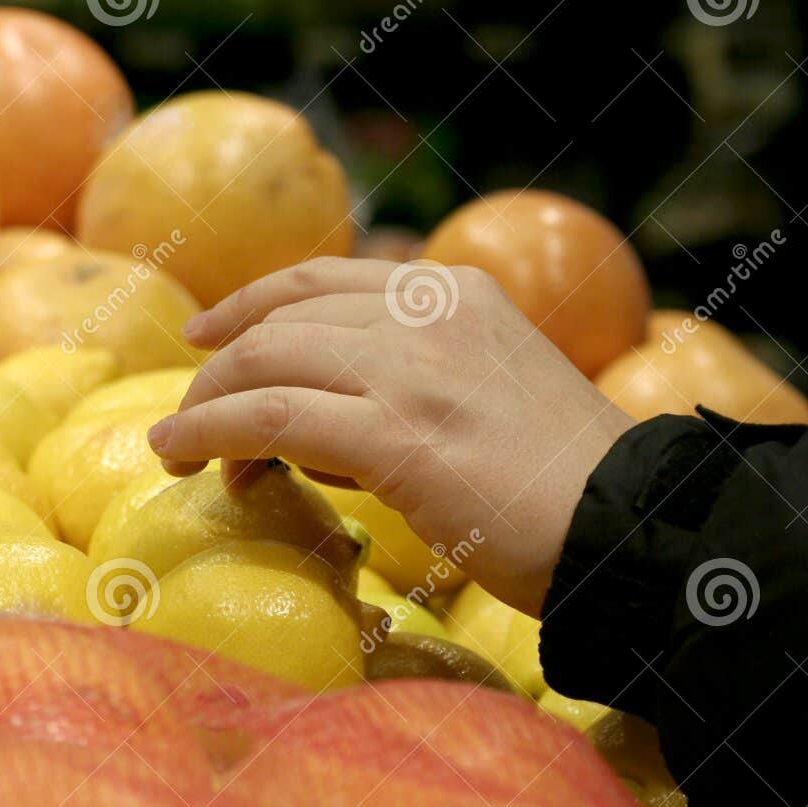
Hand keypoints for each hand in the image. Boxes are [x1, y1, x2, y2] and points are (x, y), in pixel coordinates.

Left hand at [146, 256, 635, 614]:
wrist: (632, 524)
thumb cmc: (567, 483)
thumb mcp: (494, 392)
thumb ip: (417, 382)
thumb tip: (317, 423)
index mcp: (456, 293)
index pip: (323, 282)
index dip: (250, 306)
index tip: (209, 336)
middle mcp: (428, 314)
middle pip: (281, 322)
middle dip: (218, 368)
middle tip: (188, 416)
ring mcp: (412, 371)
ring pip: (264, 365)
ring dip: (203, 405)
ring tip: (174, 448)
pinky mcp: (397, 435)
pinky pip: (268, 420)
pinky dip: (209, 432)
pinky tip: (182, 453)